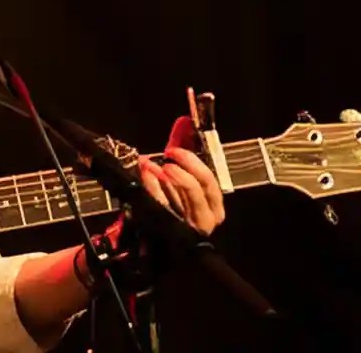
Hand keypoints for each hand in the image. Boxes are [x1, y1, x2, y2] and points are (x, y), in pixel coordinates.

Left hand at [137, 116, 225, 234]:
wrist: (153, 238)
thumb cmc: (170, 204)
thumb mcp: (176, 175)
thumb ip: (181, 150)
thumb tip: (184, 122)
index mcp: (213, 203)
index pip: (210, 177)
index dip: (196, 156)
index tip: (181, 137)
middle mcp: (208, 216)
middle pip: (204, 184)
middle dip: (188, 163)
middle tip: (170, 151)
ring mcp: (192, 226)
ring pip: (188, 196)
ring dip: (173, 176)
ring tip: (155, 165)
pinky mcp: (175, 232)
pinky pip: (166, 207)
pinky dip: (155, 188)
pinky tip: (146, 176)